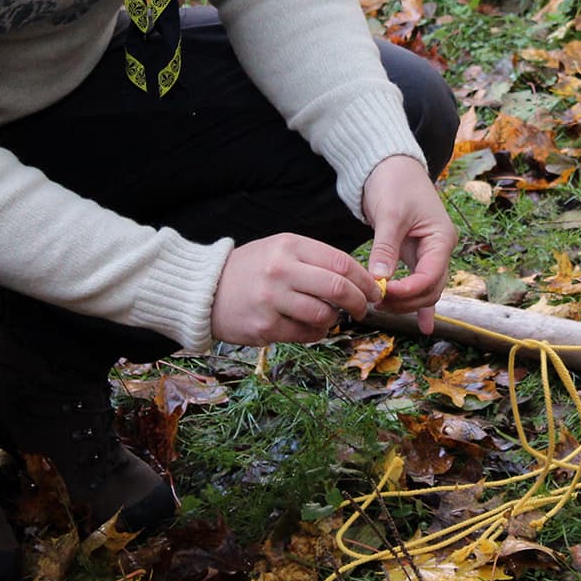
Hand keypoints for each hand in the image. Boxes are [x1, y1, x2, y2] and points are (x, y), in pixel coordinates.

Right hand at [210, 233, 381, 345]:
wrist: (206, 291)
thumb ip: (316, 261)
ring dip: (335, 319)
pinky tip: (313, 327)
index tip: (375, 290)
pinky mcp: (265, 326)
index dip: (365, 279)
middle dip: (359, 301)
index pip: (341, 262)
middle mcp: (281, 270)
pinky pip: (305, 334)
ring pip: (324, 314)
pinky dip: (317, 333)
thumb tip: (359, 280)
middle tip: (364, 308)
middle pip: (338, 288)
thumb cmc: (252, 270)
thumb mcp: (281, 250)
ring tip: (332, 317)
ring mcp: (272, 299)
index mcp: (289, 246)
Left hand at [361, 155, 455, 334]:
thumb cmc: (394, 182)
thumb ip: (386, 248)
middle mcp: (440, 250)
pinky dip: (420, 305)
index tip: (381, 293)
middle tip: (374, 302)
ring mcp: (429, 254)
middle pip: (430, 290)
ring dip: (405, 303)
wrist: (389, 165)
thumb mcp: (389, 214)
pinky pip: (421, 285)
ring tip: (379, 307)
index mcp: (441, 238)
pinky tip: (424, 327)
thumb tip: (380, 279)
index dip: (407, 290)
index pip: (429, 276)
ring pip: (424, 291)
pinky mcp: (416, 256)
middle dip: (404, 301)